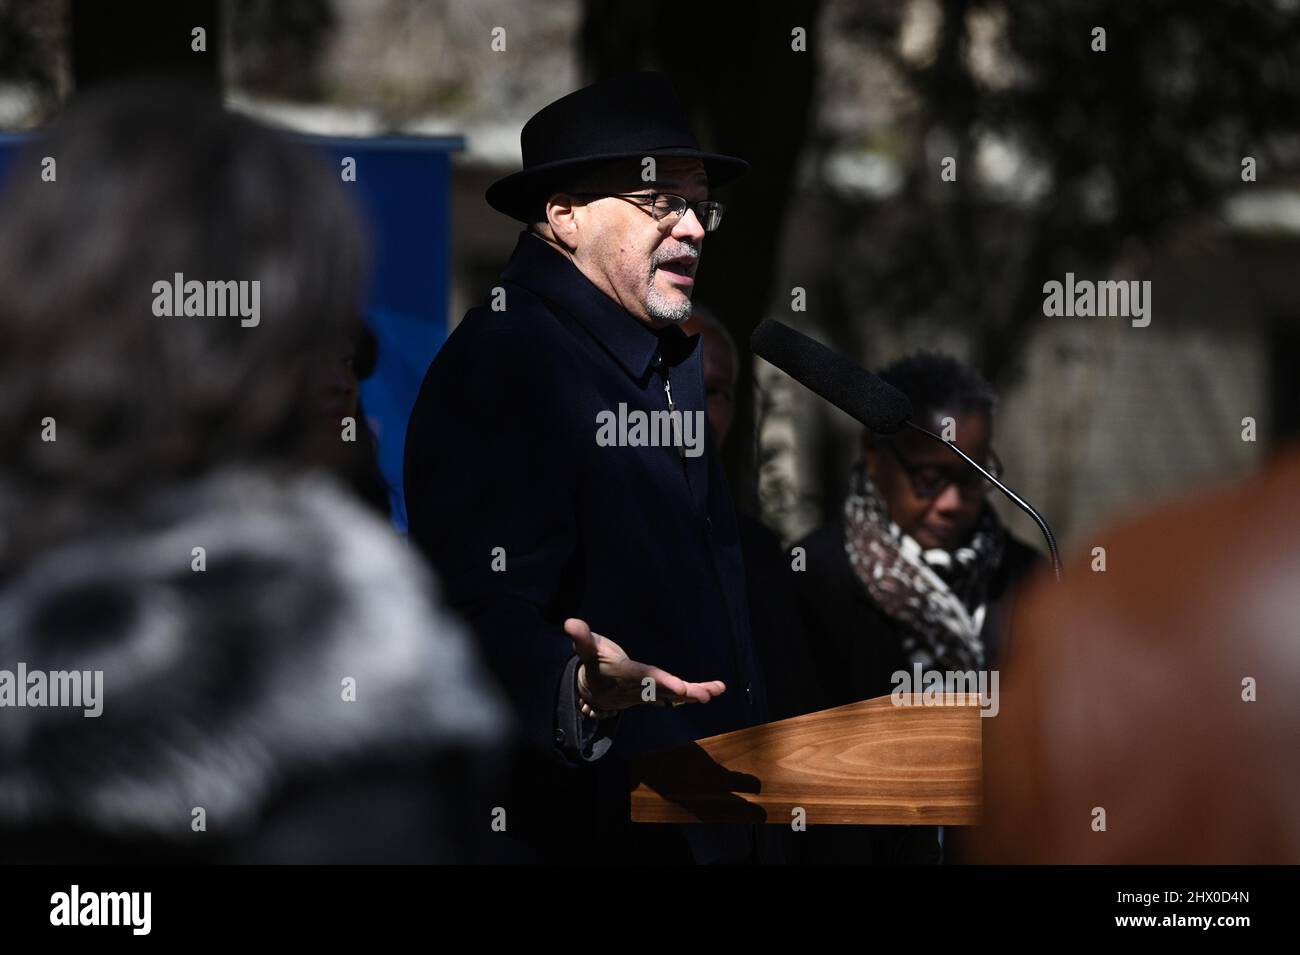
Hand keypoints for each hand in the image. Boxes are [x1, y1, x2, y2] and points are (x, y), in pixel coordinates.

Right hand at [564, 617, 725, 716]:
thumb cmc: (595, 663)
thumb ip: (582, 637)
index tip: (680, 688)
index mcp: (628, 674)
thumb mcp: (588, 648)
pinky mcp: (657, 694)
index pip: (647, 678)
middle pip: (666, 691)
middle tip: (706, 694)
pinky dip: (696, 693)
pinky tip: (715, 690)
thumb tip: (570, 623)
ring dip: (696, 693)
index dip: (663, 683)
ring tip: (717, 690)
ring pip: (675, 696)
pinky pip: (678, 696)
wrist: (594, 690)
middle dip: (685, 693)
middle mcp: (642, 687)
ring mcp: (651, 693)